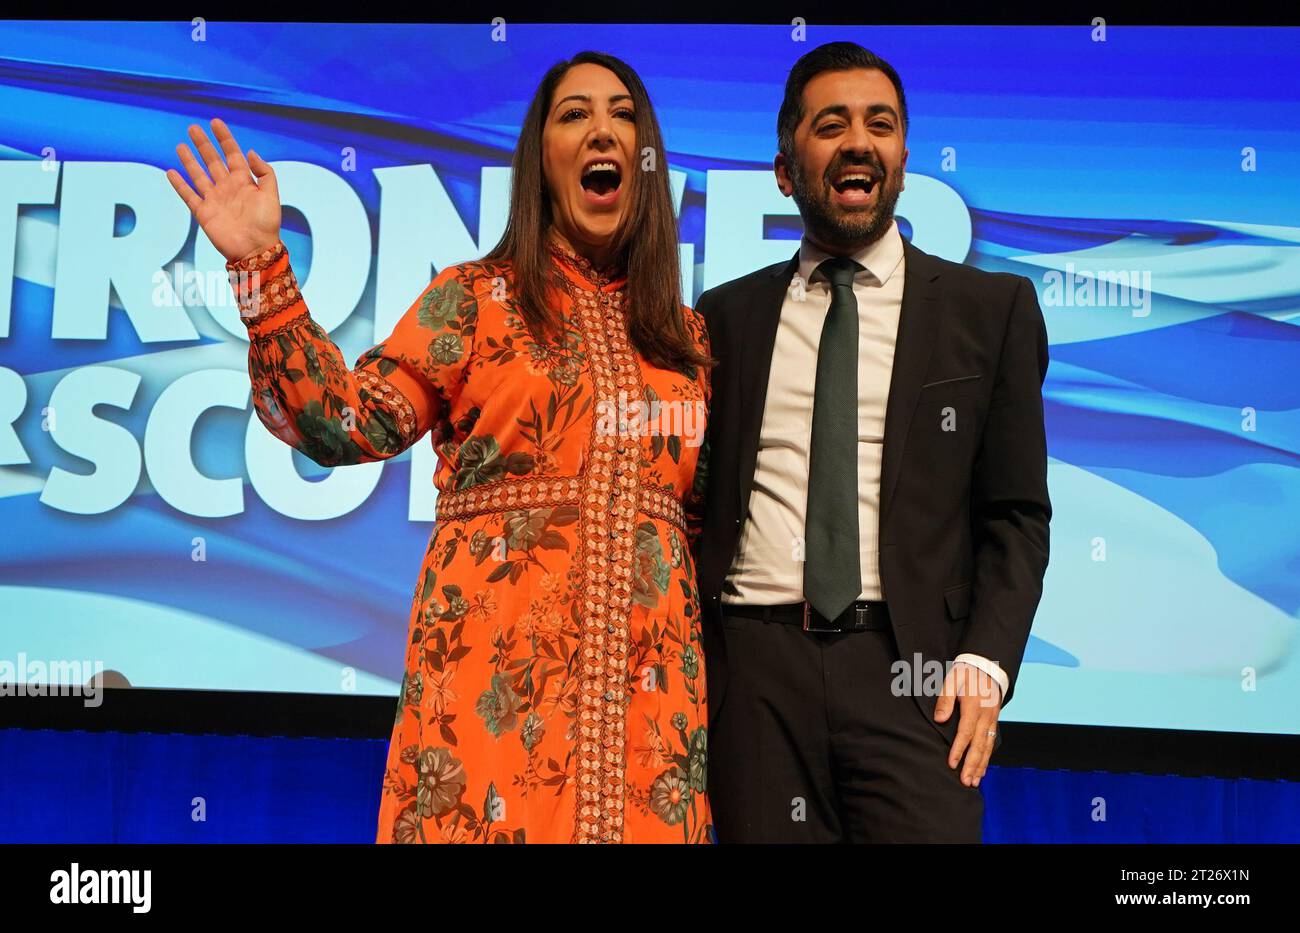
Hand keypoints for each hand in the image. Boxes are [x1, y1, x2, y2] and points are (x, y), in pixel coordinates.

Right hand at [166, 117, 280, 263]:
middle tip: (193, 128)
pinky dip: (180, 184)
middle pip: (213, 161)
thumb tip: (250, 152)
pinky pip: (189, 195)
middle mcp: (228, 188)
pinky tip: (172, 172)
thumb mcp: (271, 194)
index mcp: (244, 182)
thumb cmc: (267, 224)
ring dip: (190, 160)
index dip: (225, 138)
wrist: (255, 250)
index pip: (232, 154)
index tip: (216, 122)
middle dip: (203, 144)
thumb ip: (264, 172)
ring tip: (181, 145)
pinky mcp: (204, 213)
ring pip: (199, 175)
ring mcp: (214, 199)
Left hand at [933, 660, 1001, 787]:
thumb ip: (945, 699)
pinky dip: (987, 758)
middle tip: (965, 781)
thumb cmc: (966, 674)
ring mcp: (992, 720)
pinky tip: (982, 770)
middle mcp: (986, 716)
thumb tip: (940, 719)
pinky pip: (991, 742)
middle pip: (979, 744)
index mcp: (974, 706)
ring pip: (987, 746)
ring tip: (974, 782)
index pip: (966, 732)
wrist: (987, 667)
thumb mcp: (953, 680)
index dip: (959, 749)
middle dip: (972, 765)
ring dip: (981, 765)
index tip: (952, 763)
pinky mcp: (994, 721)